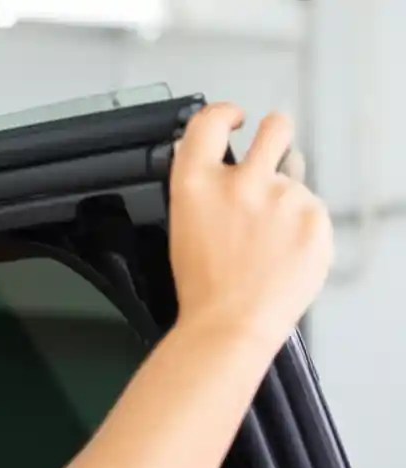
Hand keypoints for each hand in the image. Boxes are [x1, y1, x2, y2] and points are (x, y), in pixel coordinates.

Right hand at [169, 103, 333, 346]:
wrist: (231, 323)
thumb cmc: (205, 287)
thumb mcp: (185, 227)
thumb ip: (206, 190)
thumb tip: (227, 169)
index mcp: (196, 183)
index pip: (209, 120)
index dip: (224, 113)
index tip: (234, 117)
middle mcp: (240, 182)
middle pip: (274, 128)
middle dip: (276, 132)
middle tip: (274, 147)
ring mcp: (282, 197)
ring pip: (296, 180)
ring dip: (287, 198)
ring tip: (269, 238)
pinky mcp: (314, 217)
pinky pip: (313, 211)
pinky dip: (302, 229)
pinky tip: (282, 254)